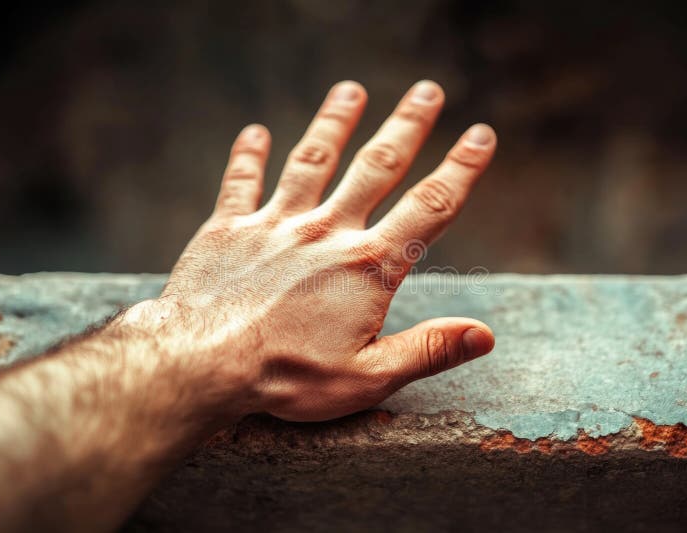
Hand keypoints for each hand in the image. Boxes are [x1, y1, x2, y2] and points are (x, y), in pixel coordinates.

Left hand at [122, 80, 496, 421]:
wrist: (201, 364)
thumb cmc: (286, 377)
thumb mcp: (368, 377)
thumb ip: (428, 350)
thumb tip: (485, 334)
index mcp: (367, 266)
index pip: (428, 208)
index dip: (461, 170)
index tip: (481, 136)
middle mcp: (326, 232)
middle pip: (376, 167)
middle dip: (406, 126)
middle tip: (427, 90)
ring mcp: (275, 224)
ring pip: (312, 160)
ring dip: (334, 122)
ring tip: (350, 91)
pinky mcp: (228, 229)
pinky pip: (241, 182)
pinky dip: (248, 156)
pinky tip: (255, 132)